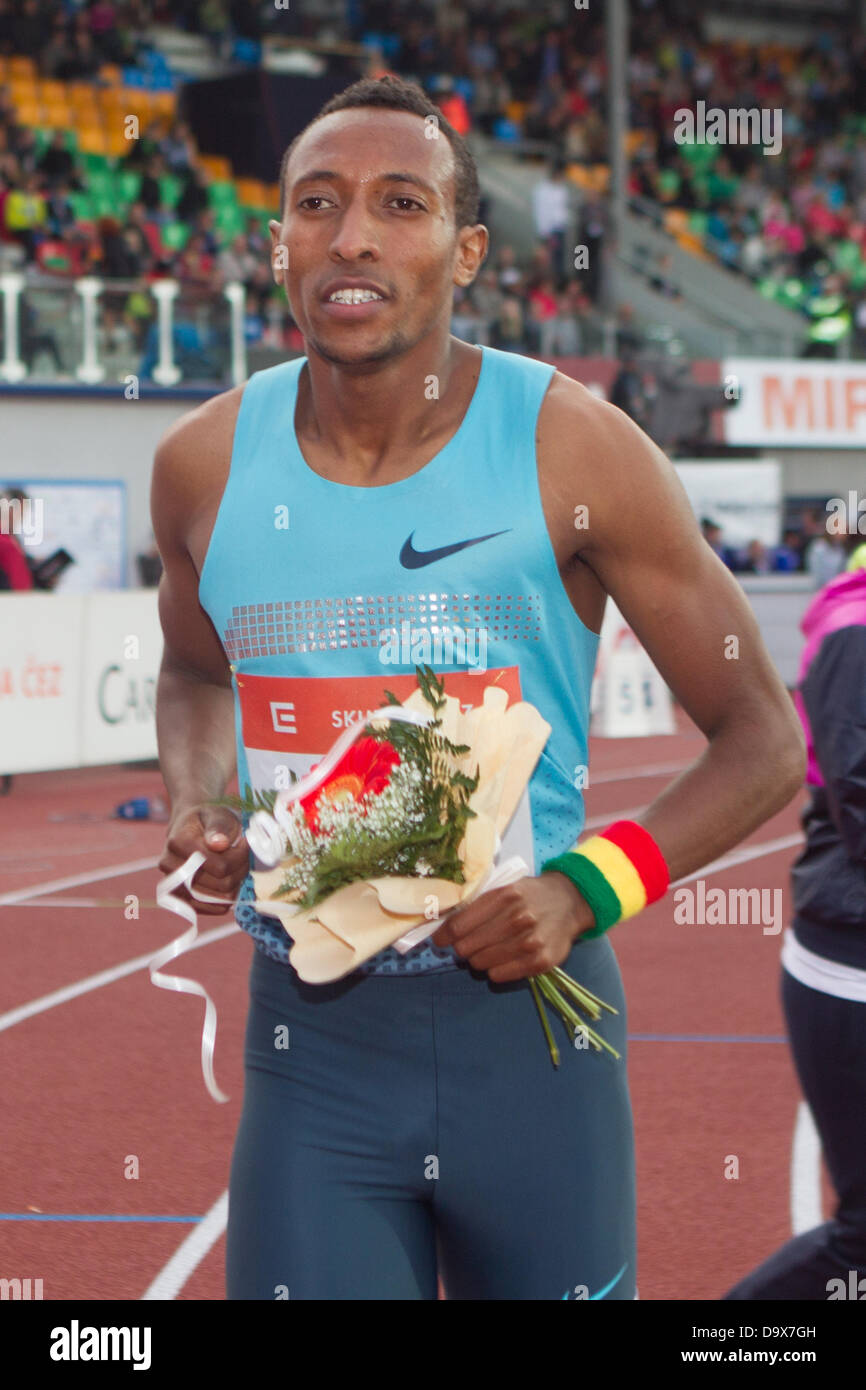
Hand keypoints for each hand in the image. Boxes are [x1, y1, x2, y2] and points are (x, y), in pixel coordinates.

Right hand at [158, 803, 248, 914]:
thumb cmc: (207, 820)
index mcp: (178, 843)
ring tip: (235, 866)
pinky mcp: (180, 899)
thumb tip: (218, 843)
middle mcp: (170, 866)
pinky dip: (225, 898)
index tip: (245, 843)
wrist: (192, 828)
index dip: (239, 857)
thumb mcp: (217, 815)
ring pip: (218, 899)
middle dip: (239, 870)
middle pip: (221, 884)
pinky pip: (209, 909)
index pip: (219, 866)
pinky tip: (228, 880)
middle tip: (243, 855)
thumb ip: (218, 827)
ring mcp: (173, 885)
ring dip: (234, 884)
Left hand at [431, 872, 595, 982]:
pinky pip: (499, 975)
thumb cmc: (530, 894)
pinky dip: (494, 970)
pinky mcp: (540, 962)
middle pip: (467, 946)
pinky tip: (500, 960)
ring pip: (481, 963)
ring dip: (478, 959)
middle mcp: (517, 918)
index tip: (440, 940)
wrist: (570, 901)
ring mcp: (530, 942)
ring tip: (486, 951)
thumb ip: (479, 904)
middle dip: (461, 948)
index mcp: (505, 896)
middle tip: (466, 945)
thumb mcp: (506, 888)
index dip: (444, 935)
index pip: (460, 924)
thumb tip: (446, 926)